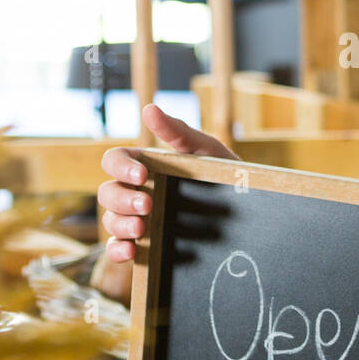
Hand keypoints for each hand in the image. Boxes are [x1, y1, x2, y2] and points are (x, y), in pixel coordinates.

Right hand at [97, 102, 239, 262]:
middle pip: (108, 192)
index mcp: (145, 165)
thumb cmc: (225, 173)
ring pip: (111, 220)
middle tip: (147, 205)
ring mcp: (139, 218)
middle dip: (122, 198)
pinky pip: (119, 249)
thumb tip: (149, 108)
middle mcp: (136, 191)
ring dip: (120, 224)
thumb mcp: (207, 151)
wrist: (250, 214)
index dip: (120, 167)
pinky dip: (118, 251)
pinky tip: (131, 251)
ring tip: (141, 229)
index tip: (143, 175)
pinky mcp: (146, 245)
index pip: (114, 160)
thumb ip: (179, 132)